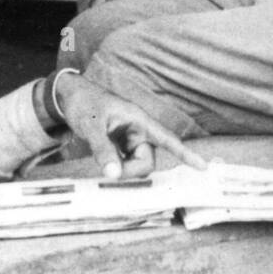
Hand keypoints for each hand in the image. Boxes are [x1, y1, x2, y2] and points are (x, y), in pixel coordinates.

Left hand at [55, 73, 207, 179]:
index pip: (167, 138)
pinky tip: (106, 164)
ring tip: (102, 159)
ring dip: (122, 170)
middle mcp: (138, 131)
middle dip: (131, 170)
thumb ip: (102, 149)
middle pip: (148, 161)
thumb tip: (113, 175)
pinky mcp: (120, 147)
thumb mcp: (91, 125)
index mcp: (139, 120)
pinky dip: (118, 169)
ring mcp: (129, 140)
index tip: (203, 167)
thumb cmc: (84, 103)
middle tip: (110, 169)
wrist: (69, 98)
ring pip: (136, 165)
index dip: (185, 153)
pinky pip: (126, 165)